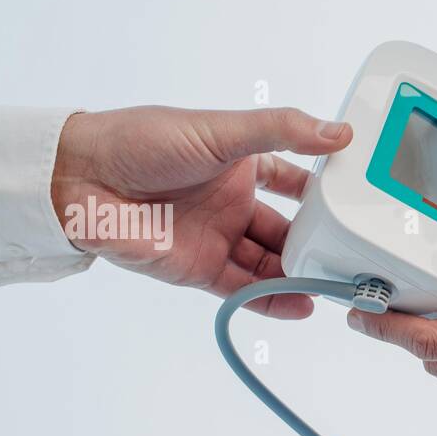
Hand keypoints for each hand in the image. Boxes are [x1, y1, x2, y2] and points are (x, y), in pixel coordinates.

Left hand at [50, 106, 353, 317]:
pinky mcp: (201, 271)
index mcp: (240, 165)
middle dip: (317, 243)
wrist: (81, 180)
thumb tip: (340, 133)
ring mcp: (218, 239)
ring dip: (300, 275)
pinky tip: (302, 305)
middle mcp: (232, 204)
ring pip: (271, 263)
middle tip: (352, 254)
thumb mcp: (221, 130)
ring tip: (335, 284)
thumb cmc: (142, 142)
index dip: (322, 191)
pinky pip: (246, 290)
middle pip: (287, 230)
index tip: (355, 201)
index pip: (293, 181)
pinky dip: (274, 300)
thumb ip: (282, 132)